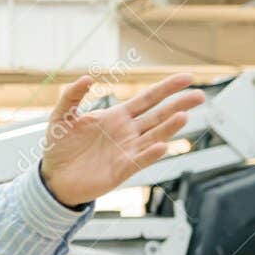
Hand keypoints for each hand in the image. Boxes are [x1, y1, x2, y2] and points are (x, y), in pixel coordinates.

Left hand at [39, 73, 205, 207]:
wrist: (53, 177)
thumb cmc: (60, 147)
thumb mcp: (61, 117)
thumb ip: (71, 96)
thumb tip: (86, 77)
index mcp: (117, 116)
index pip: (148, 99)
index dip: (167, 88)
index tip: (188, 77)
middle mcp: (127, 132)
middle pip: (159, 116)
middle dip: (179, 106)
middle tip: (200, 96)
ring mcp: (126, 151)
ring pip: (154, 137)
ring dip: (168, 128)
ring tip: (184, 117)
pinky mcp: (120, 170)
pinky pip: (139, 160)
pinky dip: (150, 154)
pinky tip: (162, 146)